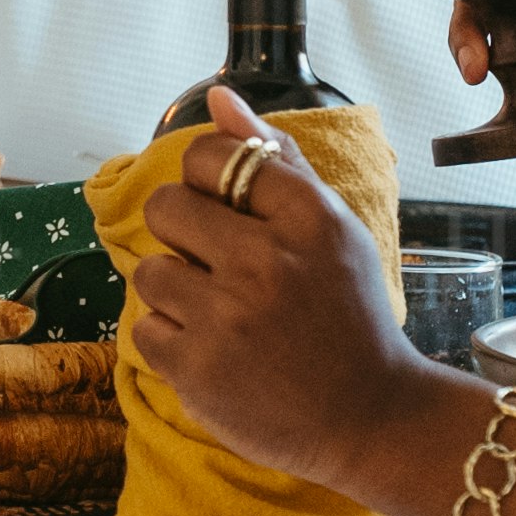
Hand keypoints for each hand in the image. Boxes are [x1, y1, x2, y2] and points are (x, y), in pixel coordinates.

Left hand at [121, 88, 445, 499]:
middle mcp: (267, 261)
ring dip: (174, 290)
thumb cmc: (350, 316)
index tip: (224, 206)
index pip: (214, 156)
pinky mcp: (198, 370)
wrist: (372, 417)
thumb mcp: (334, 231)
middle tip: (215, 262)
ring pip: (150, 270)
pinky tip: (212, 350)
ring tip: (217, 312)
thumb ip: (277, 161)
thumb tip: (220, 99)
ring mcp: (229, 318)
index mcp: (308, 218)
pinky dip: (170, 341)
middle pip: (166, 207)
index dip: (207, 179)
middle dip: (181, 231)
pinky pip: (143, 329)